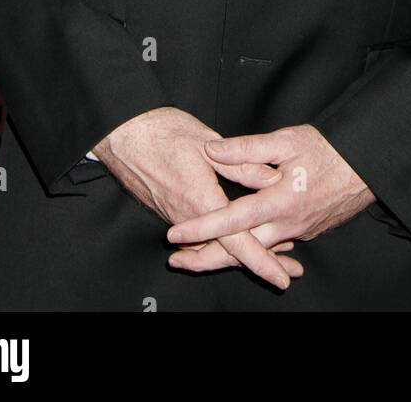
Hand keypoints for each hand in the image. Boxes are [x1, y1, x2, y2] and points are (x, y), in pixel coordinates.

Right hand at [91, 107, 302, 288]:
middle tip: (287, 272)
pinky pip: (198, 238)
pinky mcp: (169, 212)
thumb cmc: (162, 132)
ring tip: (274, 254)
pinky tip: (235, 237)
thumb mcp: (206, 142)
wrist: (122, 134)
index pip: (237, 242)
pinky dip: (220, 242)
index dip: (262, 261)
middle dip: (259, 263)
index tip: (281, 277)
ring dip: (241, 252)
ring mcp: (176, 218)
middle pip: (227, 253)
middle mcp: (186, 218)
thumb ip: (240, 164)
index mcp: (200, 201)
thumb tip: (272, 179)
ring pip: (213, 246)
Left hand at [166, 123, 375, 271]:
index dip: (201, 228)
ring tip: (199, 257)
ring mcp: (299, 232)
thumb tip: (212, 150)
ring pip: (257, 252)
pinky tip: (242, 247)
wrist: (368, 165)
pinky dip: (256, 250)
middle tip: (177, 262)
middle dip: (206, 259)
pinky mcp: (307, 231)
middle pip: (241, 251)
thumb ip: (247, 148)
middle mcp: (288, 225)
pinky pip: (276, 245)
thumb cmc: (329, 149)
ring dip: (229, 256)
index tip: (175, 234)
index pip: (231, 220)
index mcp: (279, 202)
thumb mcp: (286, 141)